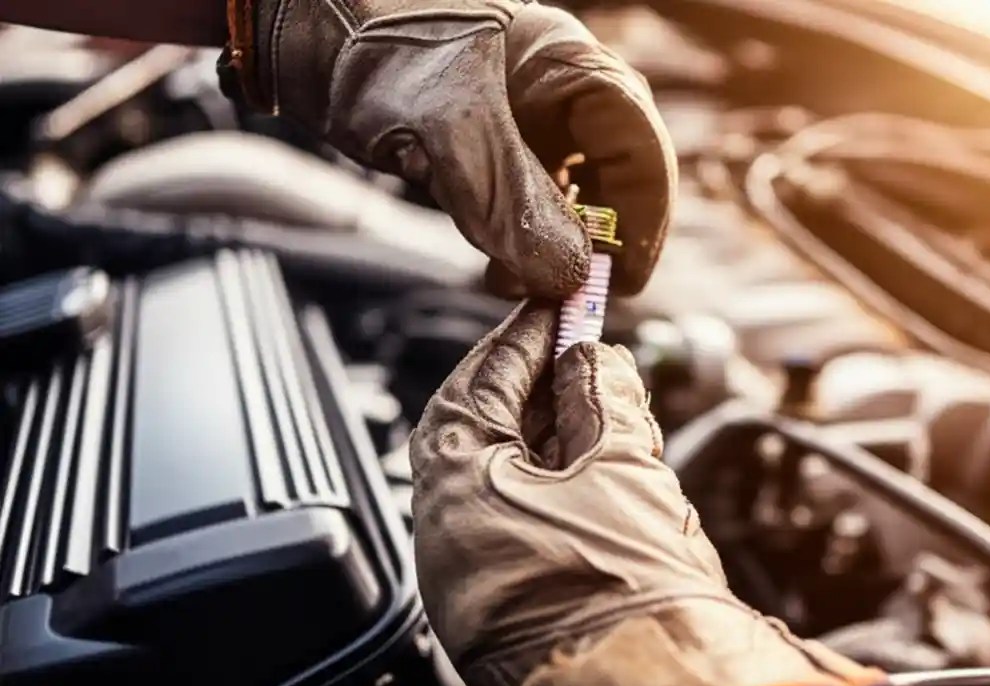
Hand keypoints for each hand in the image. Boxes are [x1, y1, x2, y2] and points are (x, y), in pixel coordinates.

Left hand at [224, 0, 675, 297]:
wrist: (294, 34)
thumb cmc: (370, 49)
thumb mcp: (446, 130)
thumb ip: (512, 203)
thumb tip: (570, 275)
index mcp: (569, 64)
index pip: (639, 147)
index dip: (641, 218)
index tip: (621, 279)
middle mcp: (559, 88)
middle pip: (616, 173)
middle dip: (598, 239)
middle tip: (573, 293)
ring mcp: (526, 114)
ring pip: (573, 192)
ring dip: (559, 247)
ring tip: (526, 284)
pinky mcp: (491, 140)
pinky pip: (529, 197)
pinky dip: (522, 238)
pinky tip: (498, 266)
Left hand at [409, 302, 881, 685]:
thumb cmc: (639, 596)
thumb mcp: (625, 467)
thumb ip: (603, 396)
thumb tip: (593, 358)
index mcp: (456, 491)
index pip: (477, 384)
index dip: (523, 339)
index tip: (555, 308)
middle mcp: (443, 538)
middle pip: (478, 432)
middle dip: (533, 386)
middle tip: (577, 350)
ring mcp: (466, 580)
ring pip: (495, 480)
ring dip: (543, 435)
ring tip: (596, 404)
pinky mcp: (499, 611)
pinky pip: (509, 525)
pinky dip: (544, 487)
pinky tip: (588, 467)